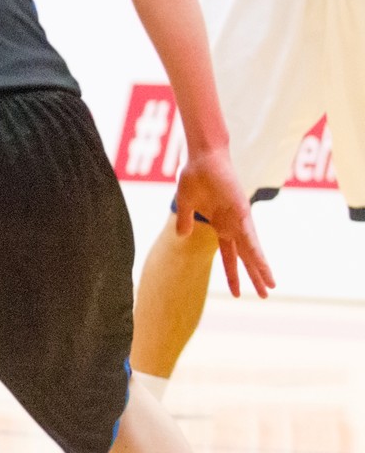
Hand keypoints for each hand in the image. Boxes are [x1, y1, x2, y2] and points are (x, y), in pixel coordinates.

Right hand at [174, 146, 274, 298]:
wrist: (202, 157)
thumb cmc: (194, 176)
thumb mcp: (185, 204)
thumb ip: (185, 220)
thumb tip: (182, 234)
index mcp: (220, 225)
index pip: (229, 255)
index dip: (232, 274)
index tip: (236, 292)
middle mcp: (234, 225)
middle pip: (246, 256)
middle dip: (254, 276)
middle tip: (264, 295)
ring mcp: (239, 219)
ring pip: (252, 250)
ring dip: (261, 269)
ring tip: (270, 286)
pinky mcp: (241, 211)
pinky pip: (249, 236)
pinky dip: (256, 252)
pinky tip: (262, 265)